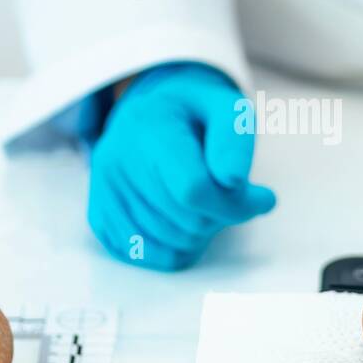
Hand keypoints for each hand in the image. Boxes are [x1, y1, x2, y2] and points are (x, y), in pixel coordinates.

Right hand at [87, 62, 275, 269]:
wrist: (152, 115)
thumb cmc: (197, 115)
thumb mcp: (226, 108)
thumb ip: (234, 139)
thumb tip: (232, 181)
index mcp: (147, 127)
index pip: (192, 189)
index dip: (234, 204)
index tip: (263, 197)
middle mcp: (115, 160)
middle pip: (184, 221)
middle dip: (221, 216)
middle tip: (233, 196)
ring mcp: (102, 191)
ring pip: (168, 243)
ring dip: (202, 233)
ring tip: (208, 204)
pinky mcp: (99, 215)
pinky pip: (146, 255)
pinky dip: (176, 247)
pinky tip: (187, 221)